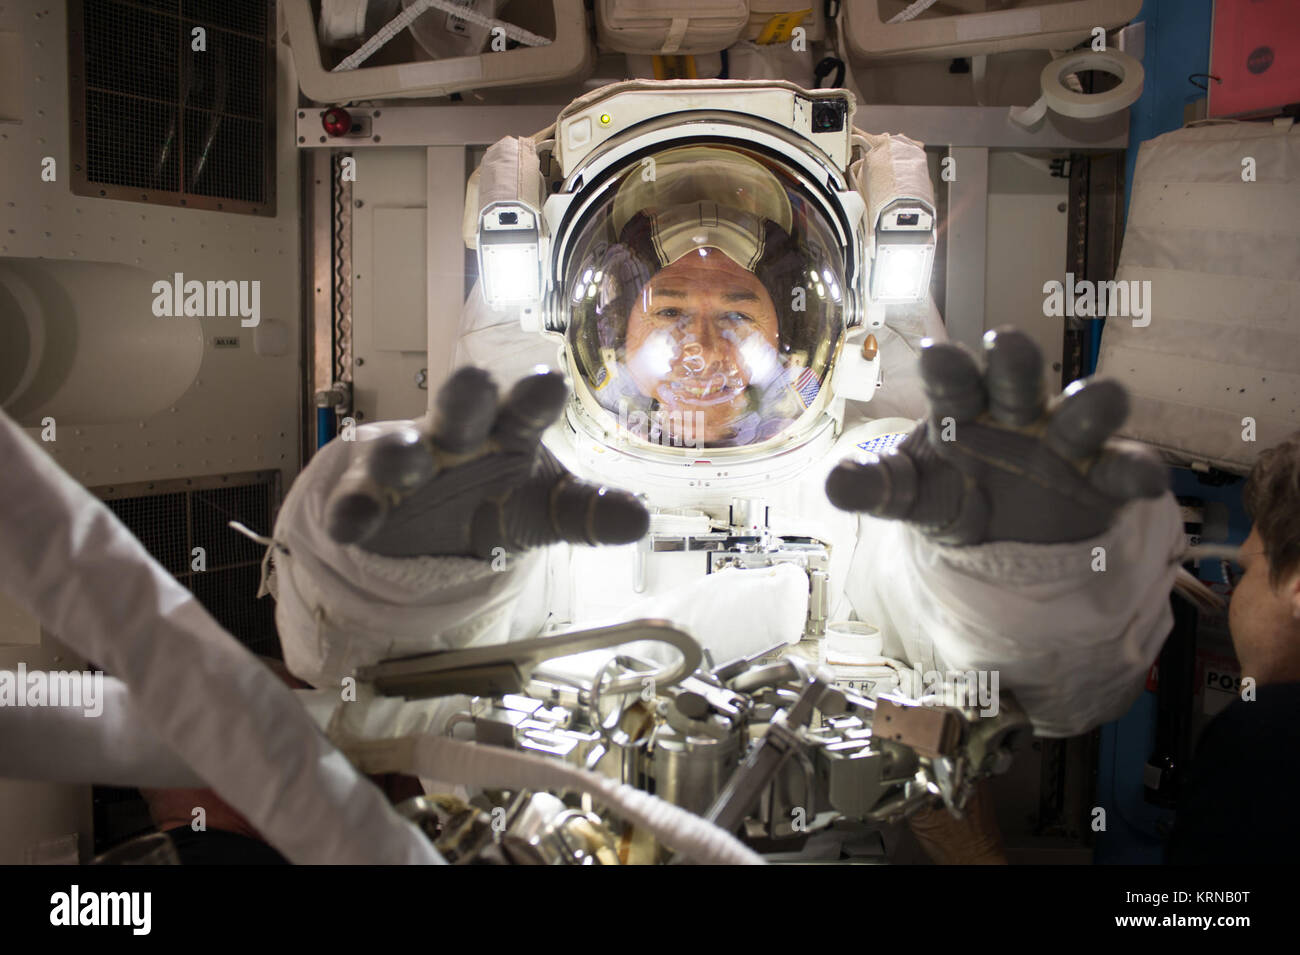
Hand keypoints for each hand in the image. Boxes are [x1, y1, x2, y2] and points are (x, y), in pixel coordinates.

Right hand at [325, 367, 647, 557]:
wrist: (435, 524)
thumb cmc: (499, 494)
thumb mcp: (549, 508)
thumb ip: (590, 513)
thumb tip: (640, 519)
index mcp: (508, 430)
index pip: (525, 407)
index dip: (535, 395)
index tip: (549, 384)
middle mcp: (458, 435)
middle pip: (460, 407)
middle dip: (467, 395)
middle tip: (477, 383)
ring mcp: (409, 463)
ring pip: (400, 449)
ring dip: (401, 450)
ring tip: (406, 458)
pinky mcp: (368, 497)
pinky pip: (357, 500)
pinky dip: (351, 511)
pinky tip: (350, 525)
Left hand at [825, 327, 1166, 544]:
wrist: (997, 542)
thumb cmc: (948, 493)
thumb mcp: (908, 495)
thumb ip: (875, 488)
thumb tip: (833, 485)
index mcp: (961, 406)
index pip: (952, 379)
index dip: (947, 367)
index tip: (937, 354)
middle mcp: (1016, 410)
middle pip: (1018, 376)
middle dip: (1015, 358)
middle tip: (1006, 343)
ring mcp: (1064, 439)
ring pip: (1085, 410)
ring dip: (1092, 401)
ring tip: (1091, 398)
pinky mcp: (1102, 476)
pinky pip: (1124, 466)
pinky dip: (1138, 469)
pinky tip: (1144, 478)